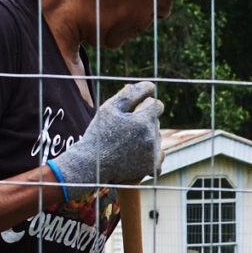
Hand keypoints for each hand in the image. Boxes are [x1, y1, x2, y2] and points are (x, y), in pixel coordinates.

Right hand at [49, 80, 163, 196]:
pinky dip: (151, 153)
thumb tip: (150, 86)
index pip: (156, 105)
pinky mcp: (151, 166)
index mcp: (143, 121)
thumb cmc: (98, 133)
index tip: (134, 110)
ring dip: (147, 136)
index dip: (144, 105)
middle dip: (143, 121)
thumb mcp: (109, 108)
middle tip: (124, 130)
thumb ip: (130, 94)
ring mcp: (153, 154)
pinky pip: (160, 154)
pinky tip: (137, 152)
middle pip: (155, 121)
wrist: (92, 166)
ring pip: (157, 137)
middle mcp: (152, 138)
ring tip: (126, 143)